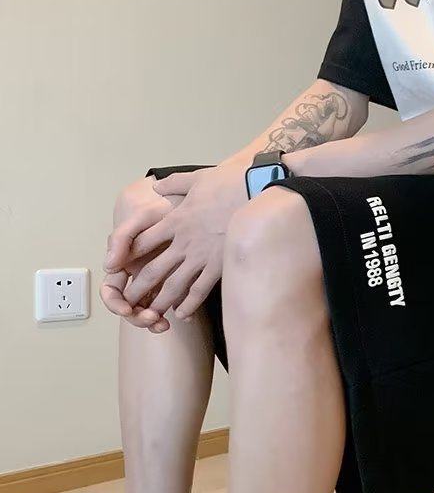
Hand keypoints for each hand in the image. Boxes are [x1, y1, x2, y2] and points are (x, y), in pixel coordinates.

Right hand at [101, 177, 184, 330]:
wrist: (189, 204)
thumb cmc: (160, 210)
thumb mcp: (141, 218)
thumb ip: (121, 238)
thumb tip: (109, 266)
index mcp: (125, 264)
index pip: (112, 292)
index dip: (116, 304)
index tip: (126, 309)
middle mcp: (140, 276)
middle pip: (131, 307)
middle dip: (138, 318)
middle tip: (152, 318)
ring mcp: (161, 281)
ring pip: (151, 309)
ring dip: (155, 321)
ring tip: (165, 323)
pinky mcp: (182, 281)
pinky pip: (178, 303)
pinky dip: (180, 312)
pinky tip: (186, 316)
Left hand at [121, 161, 248, 319]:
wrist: (256, 192)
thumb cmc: (230, 183)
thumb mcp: (197, 178)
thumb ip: (174, 183)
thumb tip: (156, 184)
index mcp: (175, 220)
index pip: (143, 242)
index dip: (127, 256)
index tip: (118, 268)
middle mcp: (183, 241)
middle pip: (153, 270)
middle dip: (138, 288)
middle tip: (127, 301)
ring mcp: (201, 256)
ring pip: (173, 285)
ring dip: (159, 302)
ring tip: (150, 314)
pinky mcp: (219, 265)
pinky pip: (200, 290)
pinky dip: (189, 304)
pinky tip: (182, 314)